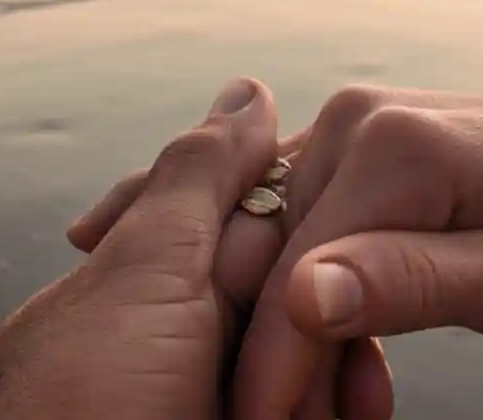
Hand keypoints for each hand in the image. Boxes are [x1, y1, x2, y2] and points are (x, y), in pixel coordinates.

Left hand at [0, 79, 392, 418]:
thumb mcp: (140, 274)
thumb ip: (198, 178)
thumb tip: (248, 94)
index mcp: (141, 287)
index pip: (254, 226)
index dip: (295, 241)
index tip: (311, 268)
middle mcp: (183, 341)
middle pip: (301, 288)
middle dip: (318, 320)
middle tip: (283, 376)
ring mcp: (223, 397)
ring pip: (324, 350)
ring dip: (333, 376)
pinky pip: (327, 405)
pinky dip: (338, 410)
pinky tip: (342, 415)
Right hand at [231, 85, 482, 418]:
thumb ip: (412, 285)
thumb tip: (298, 298)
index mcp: (396, 148)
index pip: (289, 278)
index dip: (269, 372)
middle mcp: (357, 120)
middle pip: (272, 262)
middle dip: (289, 355)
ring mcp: (353, 124)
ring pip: (279, 247)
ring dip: (303, 328)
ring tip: (367, 390)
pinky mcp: (359, 140)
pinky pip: (306, 224)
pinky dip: (318, 290)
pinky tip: (364, 339)